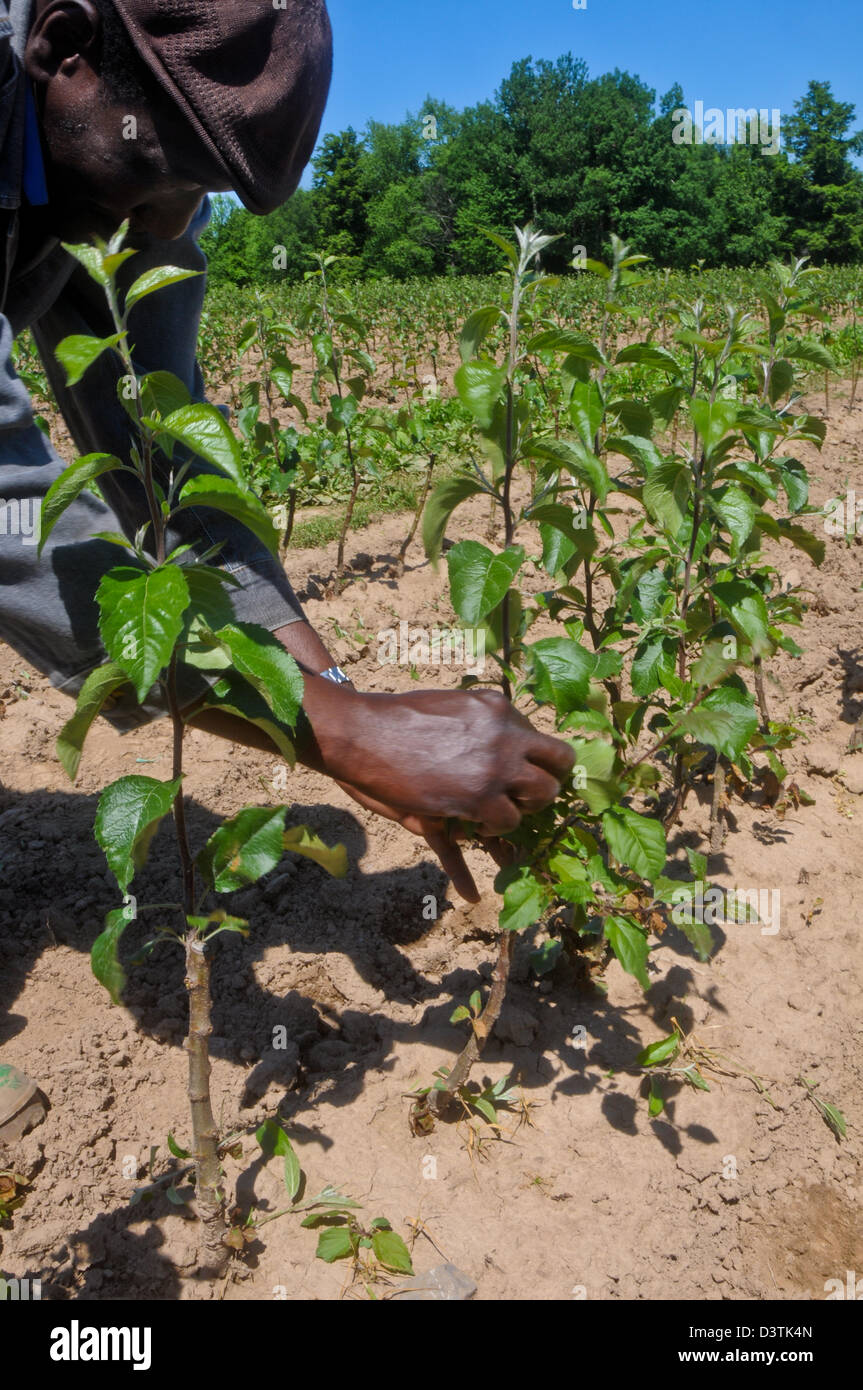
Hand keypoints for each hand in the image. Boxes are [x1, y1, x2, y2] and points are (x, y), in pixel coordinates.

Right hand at [306, 684, 571, 890]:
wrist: (363, 729)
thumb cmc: (402, 716)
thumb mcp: (457, 707)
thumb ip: (485, 724)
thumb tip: (507, 742)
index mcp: (499, 714)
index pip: (543, 747)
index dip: (542, 765)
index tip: (534, 772)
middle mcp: (500, 747)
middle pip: (544, 783)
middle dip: (538, 797)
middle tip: (521, 801)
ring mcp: (481, 780)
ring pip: (516, 816)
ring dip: (509, 829)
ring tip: (495, 833)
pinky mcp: (451, 808)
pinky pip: (461, 844)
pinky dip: (462, 875)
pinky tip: (471, 894)